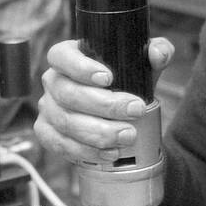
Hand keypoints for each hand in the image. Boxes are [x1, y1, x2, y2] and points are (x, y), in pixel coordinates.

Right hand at [35, 36, 174, 166]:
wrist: (117, 113)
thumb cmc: (124, 82)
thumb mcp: (141, 65)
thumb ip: (157, 52)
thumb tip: (158, 54)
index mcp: (67, 57)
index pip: (61, 56)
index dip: (80, 67)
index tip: (108, 78)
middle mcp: (53, 82)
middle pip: (68, 93)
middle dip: (104, 105)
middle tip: (135, 111)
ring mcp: (47, 108)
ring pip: (66, 122)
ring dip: (99, 132)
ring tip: (129, 135)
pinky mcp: (47, 133)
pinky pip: (60, 145)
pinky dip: (86, 151)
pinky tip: (110, 153)